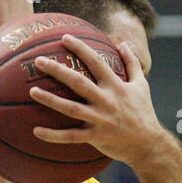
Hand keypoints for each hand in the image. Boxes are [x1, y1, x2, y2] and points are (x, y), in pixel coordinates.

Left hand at [28, 35, 165, 165]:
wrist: (149, 145)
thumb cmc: (144, 113)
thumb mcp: (142, 85)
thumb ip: (132, 63)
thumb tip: (123, 43)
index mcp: (116, 86)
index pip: (96, 62)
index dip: (80, 48)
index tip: (64, 37)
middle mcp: (106, 101)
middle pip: (78, 82)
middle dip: (58, 70)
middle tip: (39, 61)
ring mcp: (100, 120)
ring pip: (71, 109)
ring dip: (50, 100)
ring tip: (32, 92)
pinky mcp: (96, 137)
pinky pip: (71, 137)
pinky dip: (53, 136)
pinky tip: (36, 132)